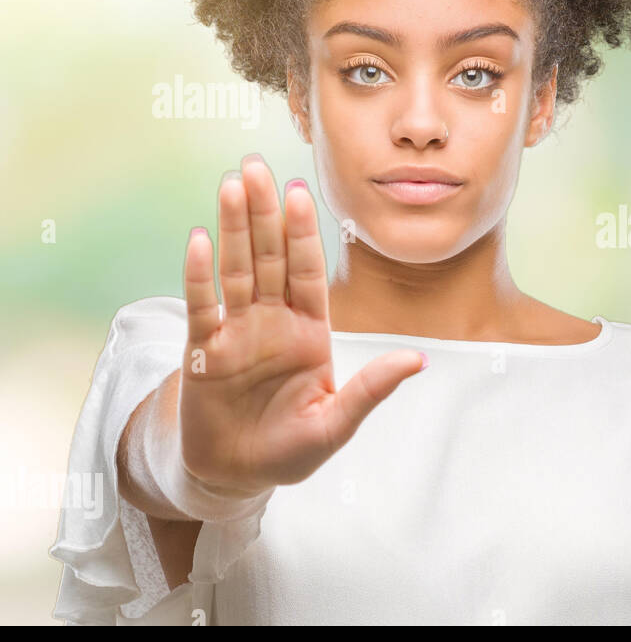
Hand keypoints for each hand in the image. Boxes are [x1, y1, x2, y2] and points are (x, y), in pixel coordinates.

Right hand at [178, 153, 424, 494]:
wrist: (238, 475)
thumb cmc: (291, 450)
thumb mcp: (336, 424)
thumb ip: (371, 390)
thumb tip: (419, 360)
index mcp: (311, 331)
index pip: (308, 272)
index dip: (304, 233)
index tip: (302, 192)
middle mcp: (273, 322)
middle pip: (269, 257)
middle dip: (265, 213)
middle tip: (257, 166)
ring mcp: (237, 332)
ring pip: (236, 270)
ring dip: (234, 228)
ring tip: (232, 184)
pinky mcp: (204, 351)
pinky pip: (203, 305)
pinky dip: (200, 274)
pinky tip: (200, 238)